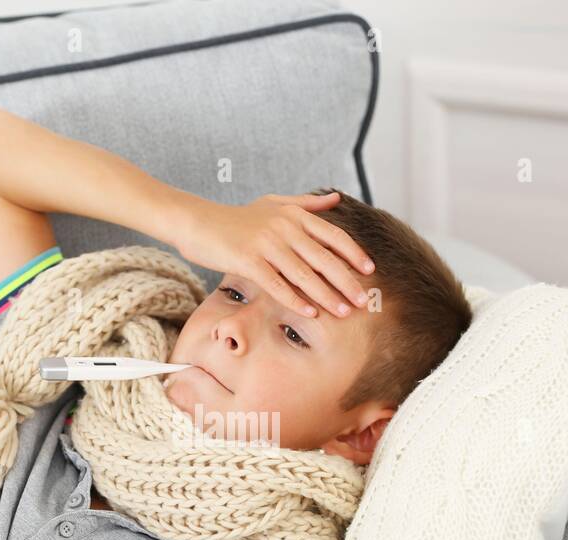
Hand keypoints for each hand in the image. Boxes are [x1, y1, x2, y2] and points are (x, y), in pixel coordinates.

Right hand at [173, 191, 374, 318]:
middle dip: (345, 281)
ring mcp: (266, 244)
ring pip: (304, 275)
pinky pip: (277, 285)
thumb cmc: (237, 218)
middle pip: (323, 258)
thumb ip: (306, 204)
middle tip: (362, 301)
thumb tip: (336, 199)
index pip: (332, 235)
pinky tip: (310, 313)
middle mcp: (284, 227)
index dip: (353, 254)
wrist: (198, 222)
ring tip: (343, 312)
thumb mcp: (274, 204)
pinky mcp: (248, 261)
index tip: (369, 271)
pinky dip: (295, 300)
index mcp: (294, 214)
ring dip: (326, 296)